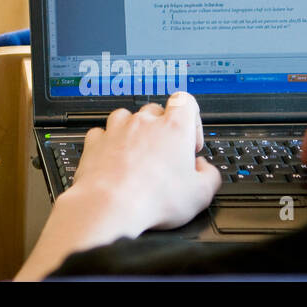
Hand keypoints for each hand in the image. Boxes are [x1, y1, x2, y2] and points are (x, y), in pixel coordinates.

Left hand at [72, 92, 221, 232]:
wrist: (110, 205)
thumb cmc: (153, 199)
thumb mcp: (201, 195)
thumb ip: (210, 175)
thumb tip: (205, 169)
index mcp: (174, 128)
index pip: (185, 100)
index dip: (191, 118)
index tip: (190, 141)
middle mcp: (144, 122)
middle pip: (157, 111)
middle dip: (163, 130)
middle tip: (166, 157)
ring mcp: (117, 129)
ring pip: (128, 118)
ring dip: (135, 133)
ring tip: (140, 158)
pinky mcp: (96, 141)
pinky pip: (103, 133)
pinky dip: (110, 143)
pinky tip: (115, 160)